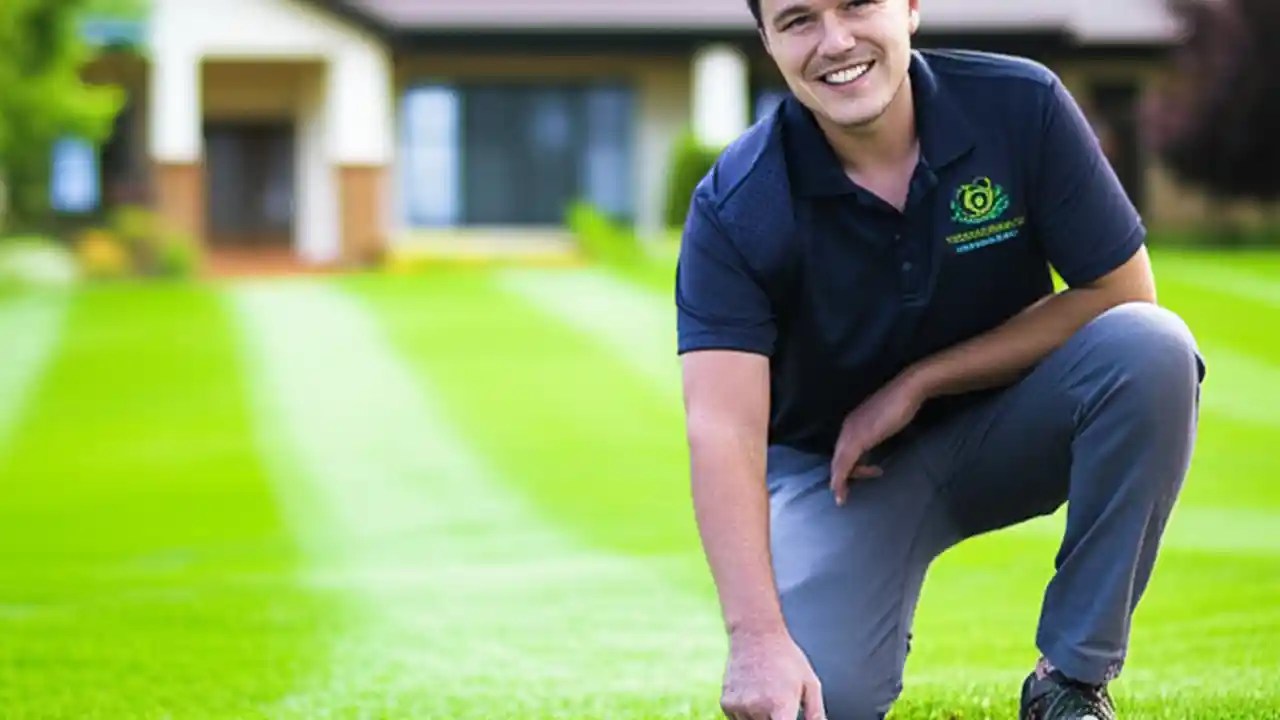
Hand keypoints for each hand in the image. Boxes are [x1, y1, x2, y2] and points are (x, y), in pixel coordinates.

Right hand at [721, 627, 825, 719]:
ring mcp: (740, 707)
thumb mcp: (810, 683)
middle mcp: (758, 708)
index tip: (787, 719)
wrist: (755, 634)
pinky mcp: (727, 704)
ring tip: (767, 697)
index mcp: (781, 706)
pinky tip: (754, 695)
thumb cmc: (786, 657)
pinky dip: (746, 714)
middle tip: (778, 705)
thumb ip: (816, 713)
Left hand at [829, 373, 927, 505]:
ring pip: (838, 462)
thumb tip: (872, 449)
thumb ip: (874, 436)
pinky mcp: (859, 437)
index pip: (842, 451)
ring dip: (839, 481)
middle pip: (837, 458)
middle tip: (841, 496)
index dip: (843, 468)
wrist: (907, 391)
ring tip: (842, 496)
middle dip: (838, 478)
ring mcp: (852, 432)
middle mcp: (847, 428)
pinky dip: (841, 477)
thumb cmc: (899, 406)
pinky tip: (843, 487)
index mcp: (851, 425)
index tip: (847, 483)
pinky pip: (845, 462)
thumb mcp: (882, 426)